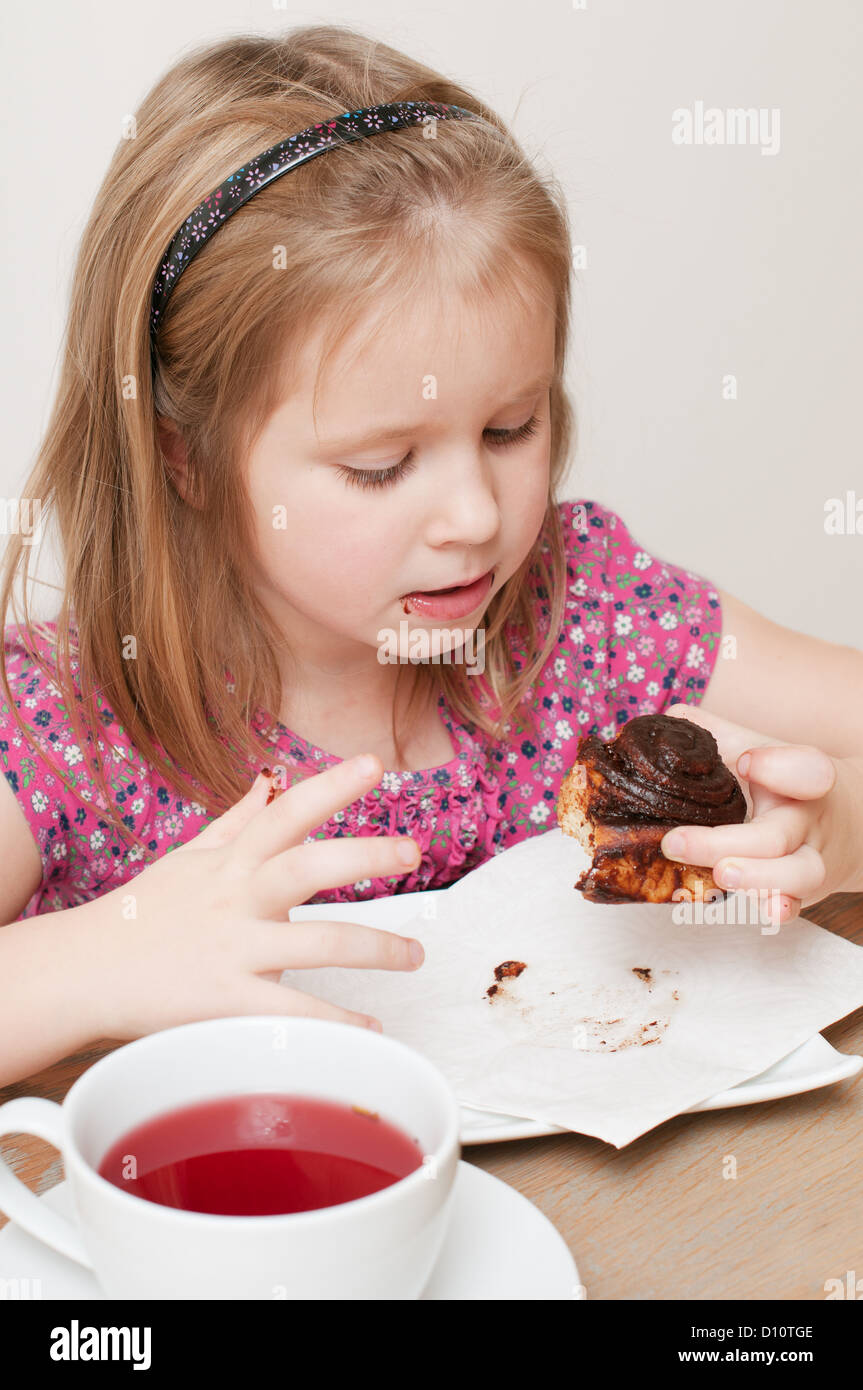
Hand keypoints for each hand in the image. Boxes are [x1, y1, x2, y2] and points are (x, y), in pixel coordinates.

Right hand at [84, 755, 423, 1039]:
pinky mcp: (224, 1001)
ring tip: (414, 954)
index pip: (285, 812)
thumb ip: (237, 821)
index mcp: (231, 863)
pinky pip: (290, 1012)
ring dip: (374, 948)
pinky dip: (335, 1024)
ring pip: (314, 942)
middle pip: (305, 866)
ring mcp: (231, 950)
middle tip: (413, 850)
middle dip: (364, 855)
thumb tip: (268, 780)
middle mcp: (235, 898)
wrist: (83, 972)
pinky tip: (371, 1029)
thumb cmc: (143, 912)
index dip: (330, 785)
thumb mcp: (190, 858)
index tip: (373, 763)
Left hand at [658, 702, 843, 926]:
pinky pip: (798, 904)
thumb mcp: (760, 752)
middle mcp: (808, 821)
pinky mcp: (803, 890)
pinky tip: (765, 910)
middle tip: (675, 842)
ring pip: (797, 873)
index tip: (744, 761)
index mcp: (801, 779)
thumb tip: (670, 715)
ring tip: (721, 875)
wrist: (846, 825)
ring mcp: (810, 858)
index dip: (777, 766)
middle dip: (724, 841)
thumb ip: (716, 734)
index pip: (806, 770)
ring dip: (757, 877)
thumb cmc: (784, 785)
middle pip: (777, 835)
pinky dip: (782, 907)